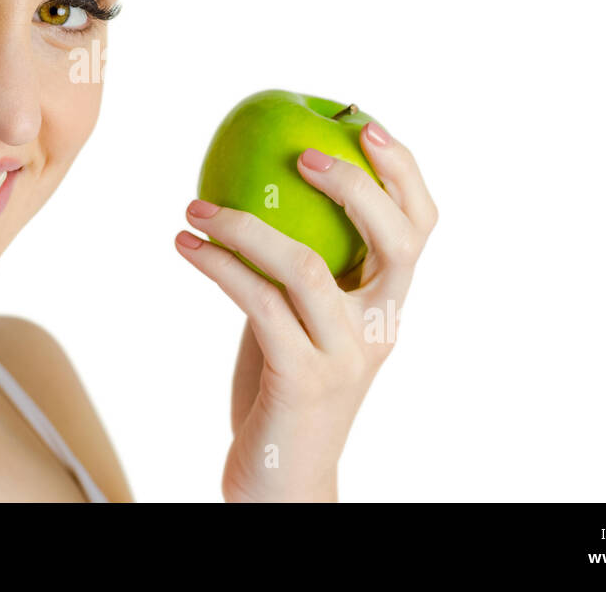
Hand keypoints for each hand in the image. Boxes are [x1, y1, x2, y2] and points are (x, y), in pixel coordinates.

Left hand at [175, 120, 436, 501]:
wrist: (281, 484)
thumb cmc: (283, 389)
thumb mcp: (300, 320)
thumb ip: (298, 268)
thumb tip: (256, 189)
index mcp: (386, 305)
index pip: (420, 227)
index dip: (402, 170)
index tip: (364, 122)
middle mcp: (380, 327)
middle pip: (397, 240)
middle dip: (355, 185)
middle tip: (299, 152)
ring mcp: (345, 356)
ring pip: (308, 267)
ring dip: (245, 225)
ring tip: (194, 205)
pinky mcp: (302, 380)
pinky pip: (260, 304)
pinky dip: (219, 265)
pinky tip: (185, 245)